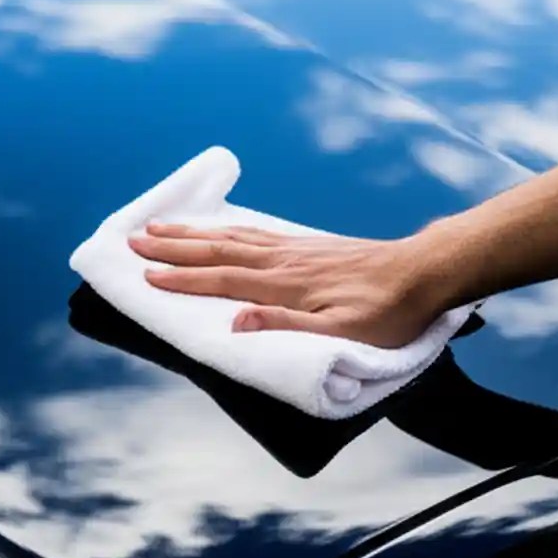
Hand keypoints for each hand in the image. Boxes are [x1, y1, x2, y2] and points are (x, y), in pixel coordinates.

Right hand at [128, 223, 452, 346]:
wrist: (423, 273)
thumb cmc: (386, 313)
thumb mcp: (341, 332)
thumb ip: (285, 324)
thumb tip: (234, 321)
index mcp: (283, 284)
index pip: (220, 280)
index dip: (181, 279)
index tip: (144, 276)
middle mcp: (281, 260)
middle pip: (215, 250)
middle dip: (172, 247)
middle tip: (133, 240)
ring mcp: (292, 249)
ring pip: (230, 237)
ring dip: (191, 233)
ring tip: (159, 226)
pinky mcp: (305, 244)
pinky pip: (252, 231)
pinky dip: (224, 228)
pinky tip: (215, 227)